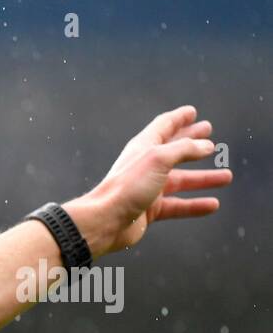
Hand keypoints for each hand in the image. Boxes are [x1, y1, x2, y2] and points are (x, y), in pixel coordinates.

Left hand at [66, 105, 231, 257]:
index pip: (163, 126)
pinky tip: (212, 205)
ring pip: (181, 181)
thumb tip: (206, 145)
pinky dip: (195, 205)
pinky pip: (178, 206)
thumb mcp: (159, 158)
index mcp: (144, 147)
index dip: (178, 118)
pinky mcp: (149, 210)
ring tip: (226, 176)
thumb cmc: (127, 186)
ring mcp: (147, 189)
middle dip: (192, 144)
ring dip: (203, 178)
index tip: (192, 112)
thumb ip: (185, 149)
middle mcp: (146, 166)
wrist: (105, 221)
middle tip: (211, 138)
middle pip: (174, 152)